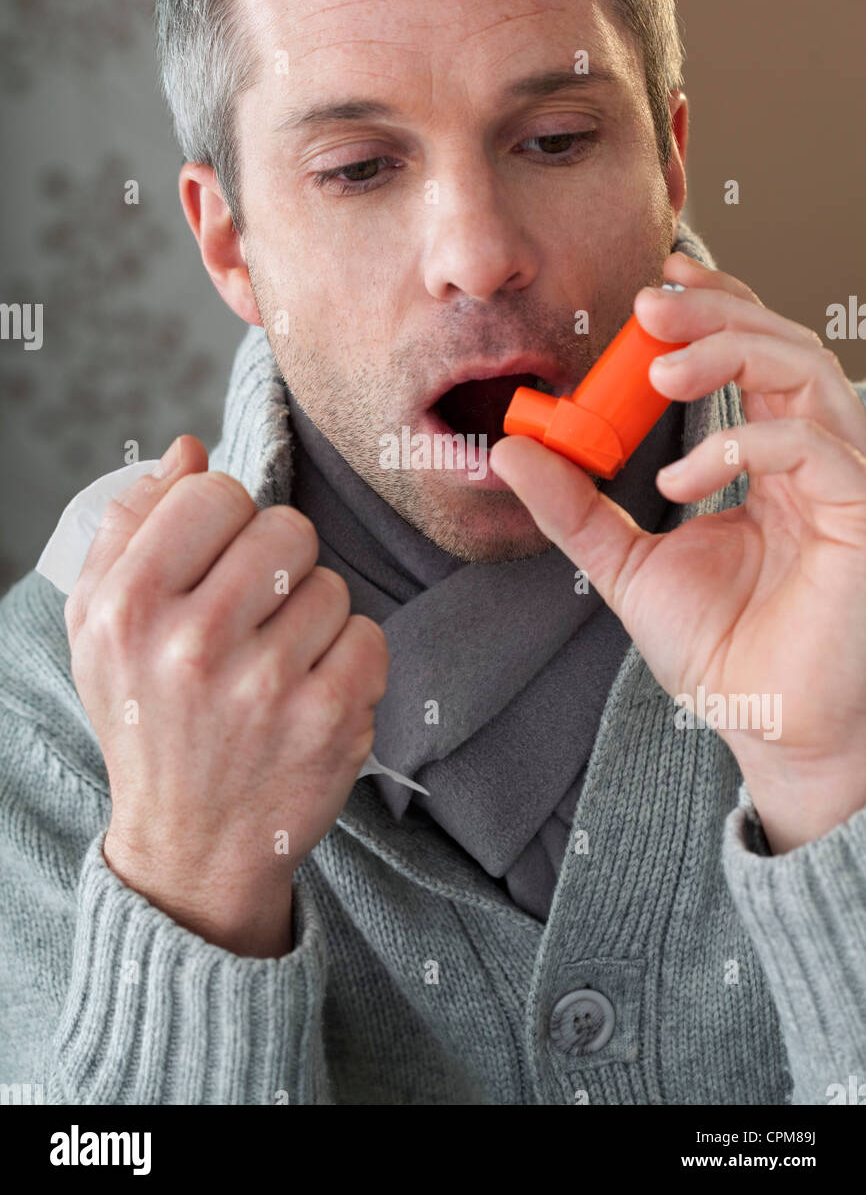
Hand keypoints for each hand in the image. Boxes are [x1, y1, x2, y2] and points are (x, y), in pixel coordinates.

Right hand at [65, 436, 388, 955]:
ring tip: (273, 667)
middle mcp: (193, 644)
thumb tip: (189, 450)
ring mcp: (267, 685)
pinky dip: (348, 661)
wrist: (191, 848)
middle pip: (286, 528)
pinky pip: (369, 634)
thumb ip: (130, 526)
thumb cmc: (146, 720)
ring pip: (332, 583)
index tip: (219, 562)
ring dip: (311, 618)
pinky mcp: (331, 719)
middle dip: (277, 564)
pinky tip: (309, 697)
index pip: (216, 492)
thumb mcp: (101, 627)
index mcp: (128, 608)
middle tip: (252, 618)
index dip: (228, 520)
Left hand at [490, 252, 865, 852]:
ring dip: (733, 354)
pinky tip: (684, 478)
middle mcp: (818, 459)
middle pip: (786, 346)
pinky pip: (815, 446)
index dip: (715, 311)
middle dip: (718, 315)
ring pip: (810, 374)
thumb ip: (577, 508)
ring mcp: (848, 483)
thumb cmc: (720, 652)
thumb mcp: (628, 567)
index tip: (653, 291)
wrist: (768, 731)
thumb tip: (512, 449)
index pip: (755, 357)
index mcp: (772, 460)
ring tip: (661, 371)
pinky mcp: (865, 515)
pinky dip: (743, 444)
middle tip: (649, 309)